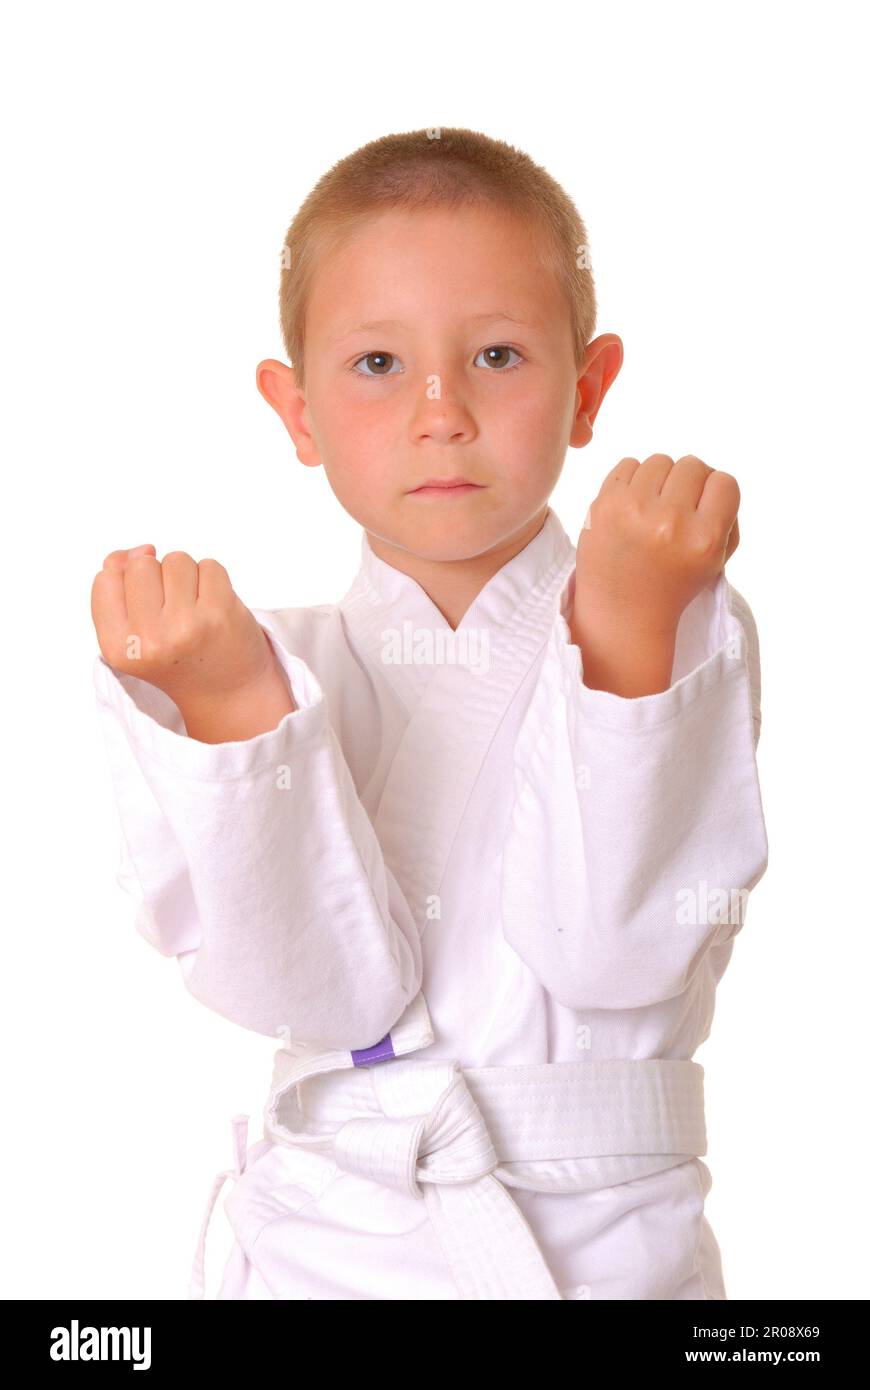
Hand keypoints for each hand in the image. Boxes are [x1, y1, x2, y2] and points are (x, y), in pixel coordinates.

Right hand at [90, 544, 275, 713]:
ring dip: (187, 576)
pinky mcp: (220, 613)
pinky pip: (209, 566)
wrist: (227, 692)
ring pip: (176, 560)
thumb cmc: (176, 656)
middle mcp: (149, 640)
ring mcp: (185, 626)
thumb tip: (135, 551)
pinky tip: (214, 608)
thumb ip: (117, 590)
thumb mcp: (133, 635)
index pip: (106, 579)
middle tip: (173, 609)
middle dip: (157, 575)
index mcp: (118, 648)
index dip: (126, 582)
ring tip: (194, 608)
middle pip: (141, 564)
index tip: (146, 607)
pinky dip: (213, 580)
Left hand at [575, 454, 739, 634]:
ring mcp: (633, 511)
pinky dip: (633, 481)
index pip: (725, 482)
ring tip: (653, 509)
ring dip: (660, 480)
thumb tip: (710, 476)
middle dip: (688, 484)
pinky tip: (632, 508)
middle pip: (692, 465)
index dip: (716, 494)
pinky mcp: (603, 505)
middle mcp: (670, 522)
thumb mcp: (716, 561)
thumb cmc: (673, 584)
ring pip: (660, 461)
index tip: (703, 511)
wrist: (621, 613)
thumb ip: (725, 516)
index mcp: (704, 539)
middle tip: (677, 509)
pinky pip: (628, 464)